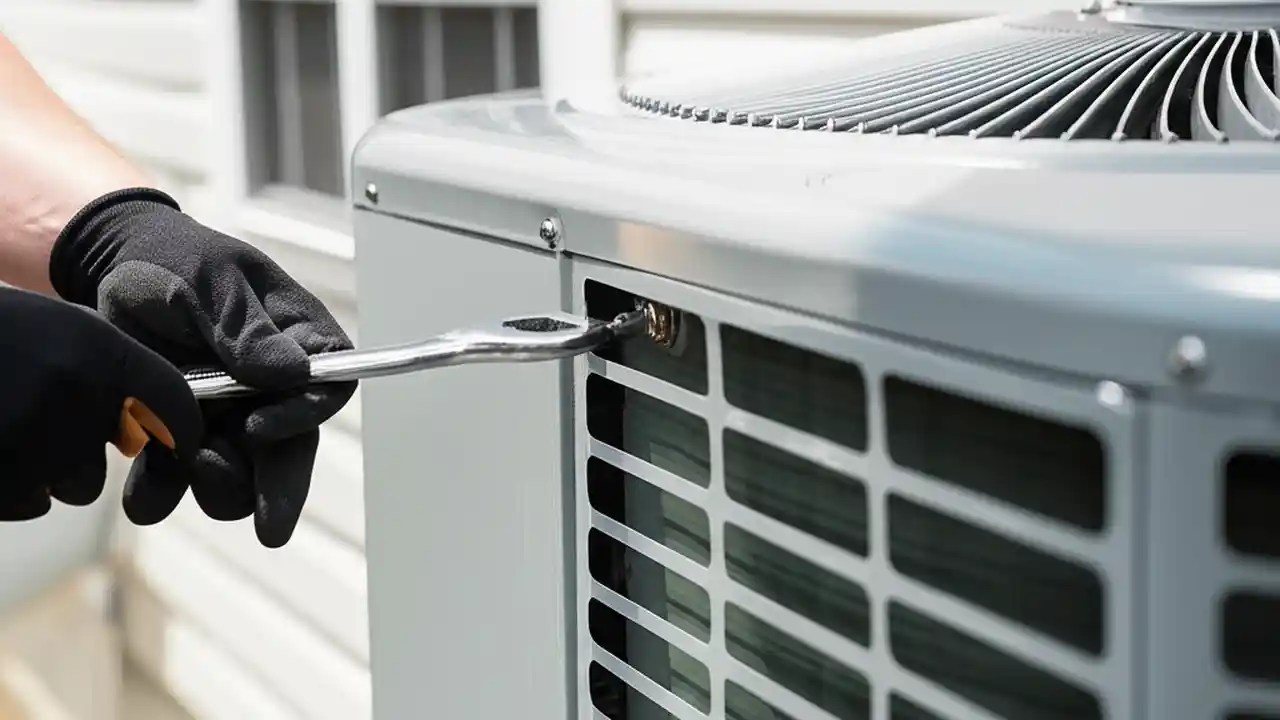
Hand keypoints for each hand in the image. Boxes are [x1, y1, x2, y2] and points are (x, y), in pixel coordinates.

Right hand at [0, 287, 201, 518]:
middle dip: (74, 456)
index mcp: (98, 350)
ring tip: (1, 421)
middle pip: (105, 465)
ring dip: (39, 471)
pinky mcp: (1, 477)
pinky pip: (27, 503)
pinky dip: (6, 484)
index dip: (182, 436)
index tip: (176, 450)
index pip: (176, 408)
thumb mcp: (57, 328)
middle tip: (26, 414)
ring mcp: (32, 440)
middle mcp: (74, 396)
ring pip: (68, 488)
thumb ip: (110, 371)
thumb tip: (162, 426)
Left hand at [49, 188, 355, 546]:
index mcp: (298, 340)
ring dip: (216, 487)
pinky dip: (160, 492)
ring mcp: (229, 416)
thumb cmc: (173, 261)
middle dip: (277, 490)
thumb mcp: (210, 283)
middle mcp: (272, 388)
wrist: (109, 267)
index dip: (303, 417)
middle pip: (291, 449)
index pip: (330, 387)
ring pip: (241, 476)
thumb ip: (245, 328)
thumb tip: (294, 372)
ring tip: (181, 472)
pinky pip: (180, 480)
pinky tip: (142, 493)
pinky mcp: (182, 435)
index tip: (257, 427)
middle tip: (271, 529)